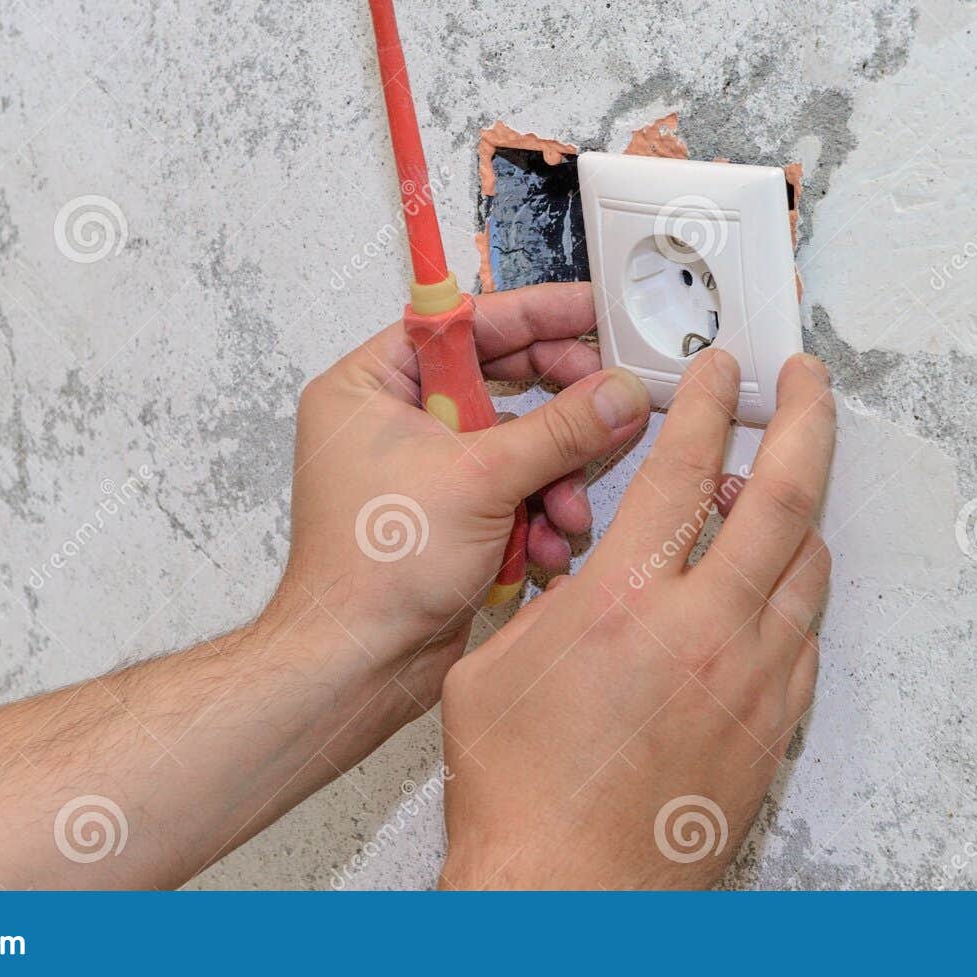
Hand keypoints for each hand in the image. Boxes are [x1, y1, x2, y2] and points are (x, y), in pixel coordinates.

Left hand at [265, 282, 651, 719]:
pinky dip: (538, 512)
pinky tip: (547, 544)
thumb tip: (618, 392)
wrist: (359, 665)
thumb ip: (560, 430)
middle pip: (500, 381)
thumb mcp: (480, 481)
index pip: (463, 322)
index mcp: (370, 385)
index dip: (534, 314)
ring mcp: (424, 468)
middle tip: (610, 404)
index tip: (591, 311)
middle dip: (558, 413)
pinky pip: (513, 488)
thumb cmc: (372, 572)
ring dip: (554, 476)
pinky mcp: (450, 513)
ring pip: (517, 441)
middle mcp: (392, 419)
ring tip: (568, 509)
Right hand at [438, 349, 835, 888]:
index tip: (719, 370)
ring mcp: (752, 680)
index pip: (686, 466)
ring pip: (809, 565)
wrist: (567, 891)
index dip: (707, 402)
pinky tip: (769, 587)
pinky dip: (794, 592)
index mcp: (624, 600)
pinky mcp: (772, 727)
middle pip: (785, 496)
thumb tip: (581, 574)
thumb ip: (550, 600)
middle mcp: (703, 630)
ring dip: (800, 512)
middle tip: (807, 382)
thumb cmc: (520, 794)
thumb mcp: (496, 665)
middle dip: (806, 419)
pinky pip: (805, 635)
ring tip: (777, 487)